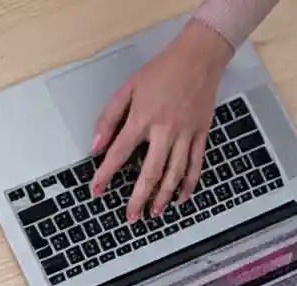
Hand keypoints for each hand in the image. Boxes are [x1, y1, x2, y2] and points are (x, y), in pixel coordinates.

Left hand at [90, 20, 233, 221]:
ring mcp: (186, 134)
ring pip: (175, 173)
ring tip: (153, 213)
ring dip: (164, 196)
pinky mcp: (202, 133)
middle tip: (130, 216)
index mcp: (143, 119)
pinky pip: (196, 164)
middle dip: (139, 197)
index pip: (119, 153)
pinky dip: (189, 183)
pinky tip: (181, 198)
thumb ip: (108, 119)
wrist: (198, 57)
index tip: (96, 191)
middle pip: (150, 171)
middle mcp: (165, 130)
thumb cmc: (160, 72)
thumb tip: (95, 147)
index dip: (106, 174)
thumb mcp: (127, 89)